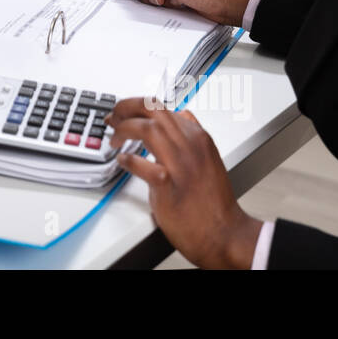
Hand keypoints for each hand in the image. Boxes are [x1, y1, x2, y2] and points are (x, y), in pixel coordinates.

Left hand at [107, 97, 261, 268]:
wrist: (224, 233)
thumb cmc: (213, 202)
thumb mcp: (208, 158)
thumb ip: (192, 137)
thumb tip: (178, 117)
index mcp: (199, 138)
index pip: (161, 106)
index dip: (136, 106)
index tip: (124, 112)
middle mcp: (190, 146)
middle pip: (151, 108)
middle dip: (125, 108)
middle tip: (113, 117)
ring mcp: (179, 164)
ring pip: (146, 128)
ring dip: (123, 130)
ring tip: (114, 139)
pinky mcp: (167, 185)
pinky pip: (139, 163)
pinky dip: (127, 160)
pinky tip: (122, 161)